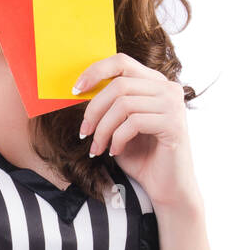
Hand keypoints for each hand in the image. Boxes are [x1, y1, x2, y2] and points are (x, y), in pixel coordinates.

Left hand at [73, 53, 200, 209]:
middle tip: (83, 132)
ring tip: (98, 147)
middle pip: (119, 85)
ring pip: (123, 104)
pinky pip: (134, 123)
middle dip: (94, 110)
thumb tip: (80, 91)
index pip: (122, 62)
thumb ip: (108, 106)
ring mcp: (173, 105)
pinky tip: (116, 151)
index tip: (75, 90)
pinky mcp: (174, 124)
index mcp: (154, 83)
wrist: (167, 186)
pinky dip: (118, 139)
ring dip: (103, 129)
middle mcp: (167, 89)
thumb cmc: (142, 156)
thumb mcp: (119, 126)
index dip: (95, 71)